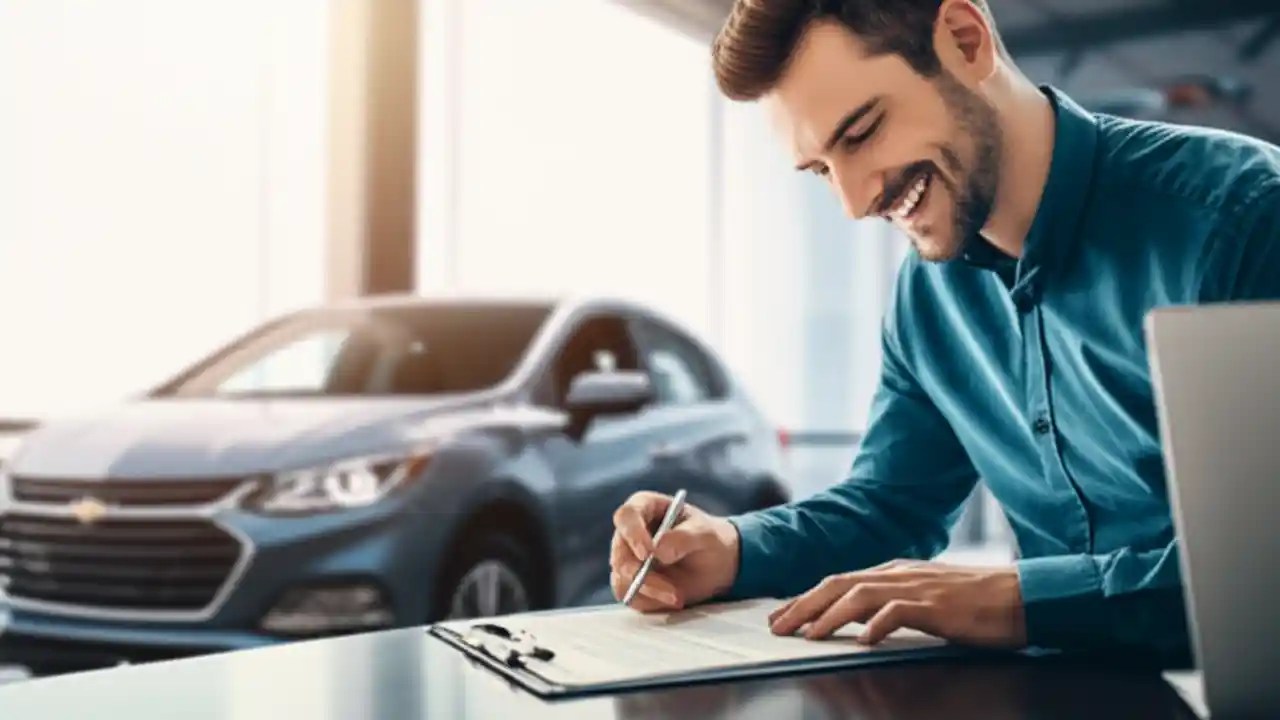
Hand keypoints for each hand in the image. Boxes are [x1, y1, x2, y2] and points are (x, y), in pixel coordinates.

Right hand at [610, 491, 739, 611]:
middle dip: (642, 574)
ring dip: (650, 591)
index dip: (633, 534)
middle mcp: (630, 533)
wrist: (715, 564)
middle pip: (619, 553)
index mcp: (645, 507)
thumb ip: (684, 538)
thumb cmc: (709, 539)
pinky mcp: (631, 583)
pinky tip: (672, 599)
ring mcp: (628, 559)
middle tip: (670, 589)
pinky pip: (630, 596)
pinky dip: (651, 602)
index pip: (626, 516)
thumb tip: (658, 550)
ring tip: (678, 597)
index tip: (647, 553)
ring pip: (622, 578)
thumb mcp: (705, 534)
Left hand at [767, 560, 1026, 646]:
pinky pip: (899, 611)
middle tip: (777, 627)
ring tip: (807, 636)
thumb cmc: (974, 602)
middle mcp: (898, 574)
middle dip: (803, 605)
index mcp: (892, 572)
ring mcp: (917, 587)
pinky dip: (877, 624)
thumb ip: (890, 604)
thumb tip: (856, 622)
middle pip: (838, 584)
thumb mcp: (922, 598)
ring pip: (859, 595)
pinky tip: (862, 641)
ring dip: (829, 615)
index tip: (781, 616)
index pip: (838, 581)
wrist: (1021, 595)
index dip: (806, 598)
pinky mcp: (937, 605)